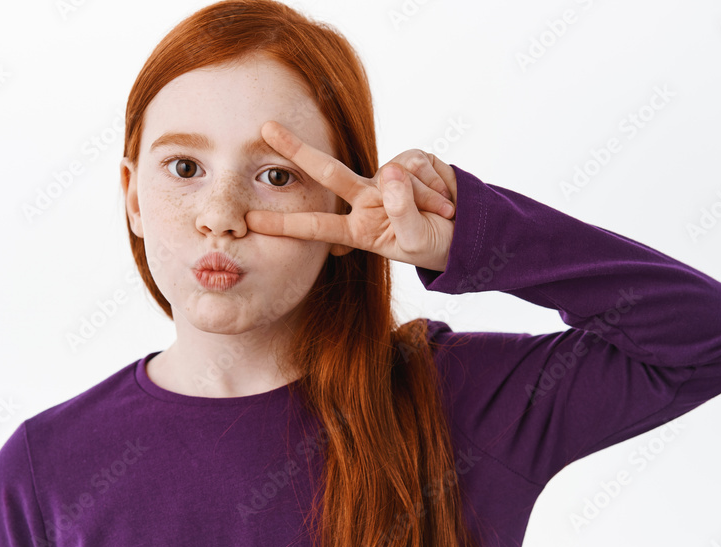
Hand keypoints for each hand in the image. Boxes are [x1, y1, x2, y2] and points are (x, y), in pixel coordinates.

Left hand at [244, 120, 457, 272]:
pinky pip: (417, 166)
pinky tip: (446, 198)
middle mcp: (367, 200)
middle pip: (328, 172)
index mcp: (360, 229)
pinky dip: (435, 185)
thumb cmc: (437, 245)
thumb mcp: (418, 241)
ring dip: (424, 199)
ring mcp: (388, 179)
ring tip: (442, 215)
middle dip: (297, 150)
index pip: (316, 226)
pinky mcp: (412, 161)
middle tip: (265, 128)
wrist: (470, 234)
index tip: (251, 219)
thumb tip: (390, 173)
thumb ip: (403, 211)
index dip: (284, 223)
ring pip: (393, 176)